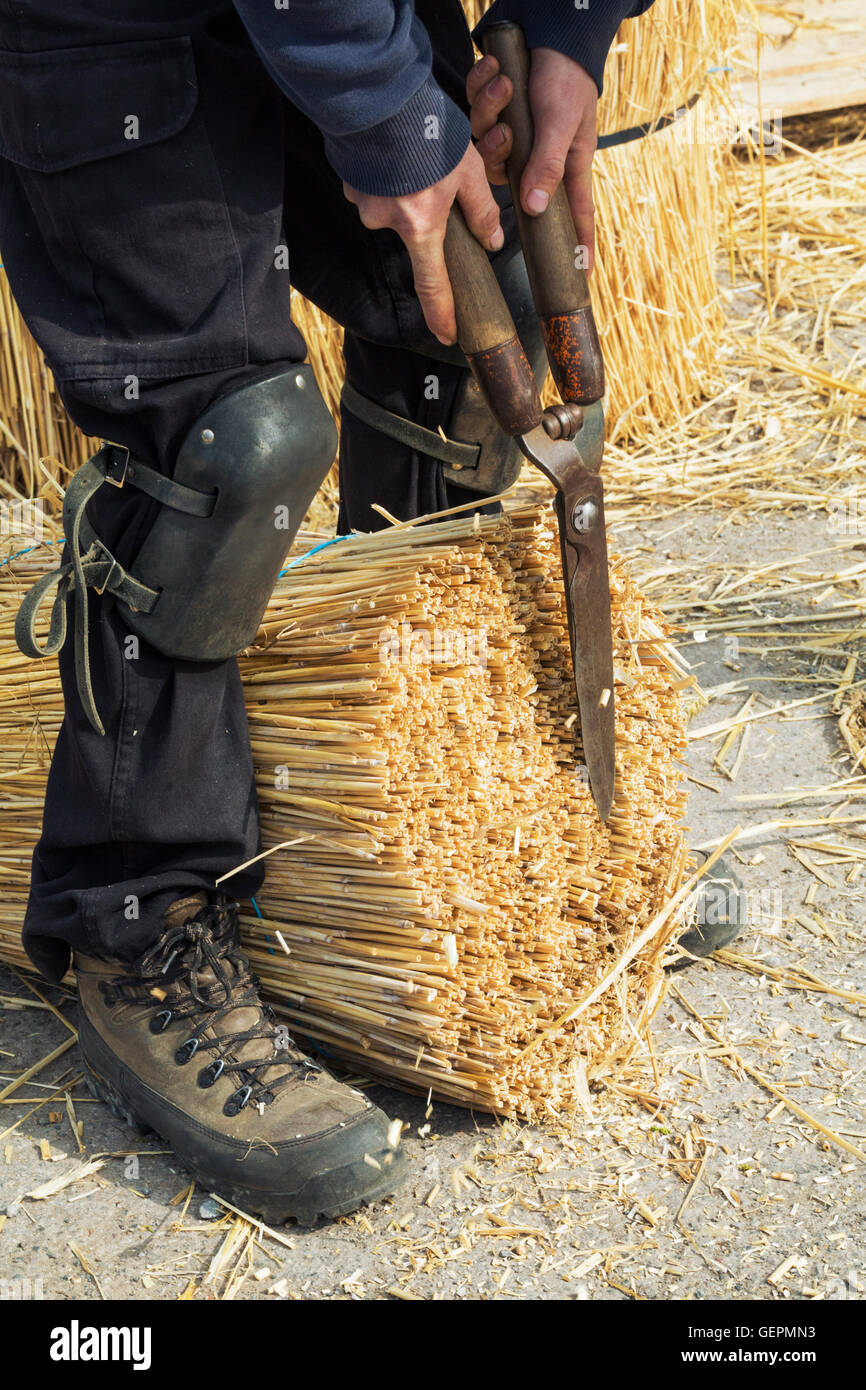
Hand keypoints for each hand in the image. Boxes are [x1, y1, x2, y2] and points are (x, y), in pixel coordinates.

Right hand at [343, 142, 502, 345]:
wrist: (377, 96)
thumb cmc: (425, 130)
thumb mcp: (467, 169)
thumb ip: (480, 209)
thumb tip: (491, 240)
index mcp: (421, 227)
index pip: (433, 286)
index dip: (442, 314)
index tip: (448, 335)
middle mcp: (388, 223)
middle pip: (415, 232)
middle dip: (424, 212)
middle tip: (432, 176)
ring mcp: (365, 203)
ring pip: (395, 205)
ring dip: (408, 186)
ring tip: (416, 155)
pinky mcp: (352, 181)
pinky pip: (378, 185)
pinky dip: (390, 172)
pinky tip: (397, 150)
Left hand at [467, 46, 597, 270]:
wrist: (549, 30)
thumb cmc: (565, 77)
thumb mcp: (561, 123)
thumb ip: (548, 165)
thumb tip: (534, 208)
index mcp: (563, 164)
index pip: (574, 214)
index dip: (577, 244)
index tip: (581, 274)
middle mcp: (535, 156)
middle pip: (505, 179)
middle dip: (498, 152)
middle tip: (505, 127)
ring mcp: (512, 135)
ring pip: (483, 145)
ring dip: (488, 112)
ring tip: (504, 84)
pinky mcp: (494, 112)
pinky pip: (475, 114)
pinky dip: (481, 90)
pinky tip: (494, 71)